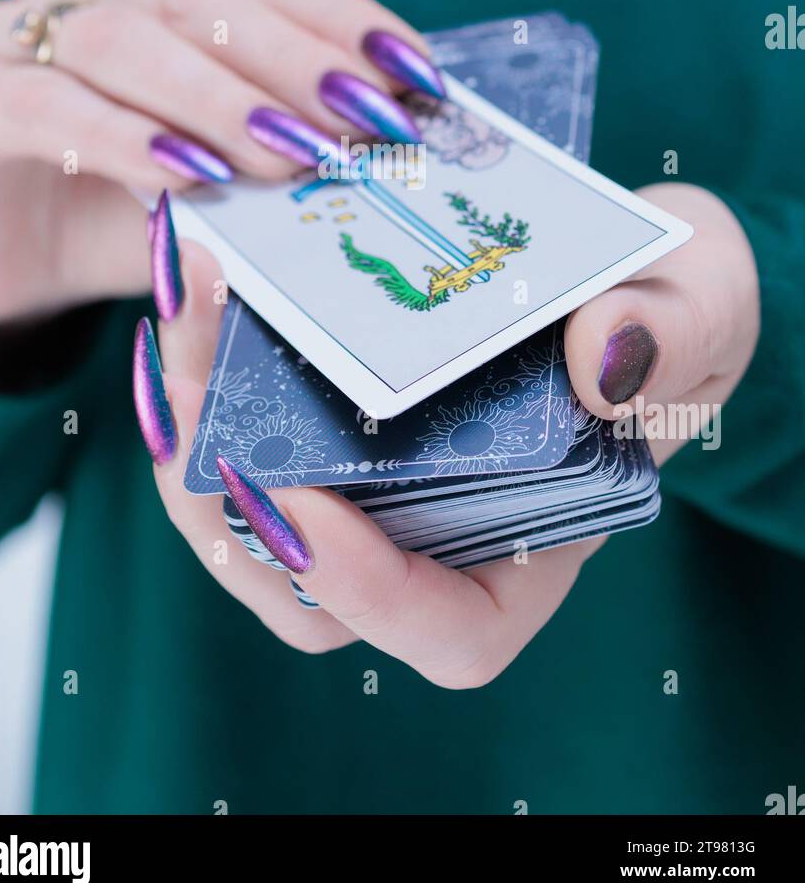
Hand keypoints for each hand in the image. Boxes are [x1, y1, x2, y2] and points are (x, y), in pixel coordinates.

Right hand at [0, 0, 435, 325]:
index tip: (417, 74)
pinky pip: (47, 106)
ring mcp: (19, 36)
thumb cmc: (103, 213)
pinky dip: (122, 138)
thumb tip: (369, 191)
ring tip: (292, 152)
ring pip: (126, 36)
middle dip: (297, 57)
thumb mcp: (206, 199)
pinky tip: (186, 176)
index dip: (345, 19)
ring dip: (219, 94)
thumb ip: (269, 187)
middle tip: (367, 118)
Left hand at [142, 182, 758, 686]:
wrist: (624, 253)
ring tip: (181, 306)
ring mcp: (374, 474)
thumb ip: (671, 337)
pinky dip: (206, 362)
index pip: (447, 629)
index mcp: (532, 547)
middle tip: (189, 375)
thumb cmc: (675, 301)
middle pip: (306, 582)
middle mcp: (437, 530)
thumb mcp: (700, 306)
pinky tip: (197, 276)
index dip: (367, 594)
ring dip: (193, 418)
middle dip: (228, 495)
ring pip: (248, 502)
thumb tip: (602, 361)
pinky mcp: (330, 406)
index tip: (305, 503)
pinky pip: (243, 419)